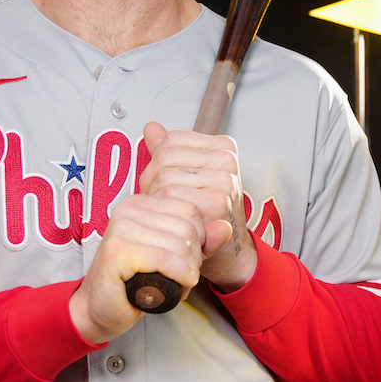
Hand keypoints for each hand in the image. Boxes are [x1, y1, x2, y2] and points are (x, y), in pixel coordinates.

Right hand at [69, 188, 210, 342]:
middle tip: (175, 277)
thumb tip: (225, 227)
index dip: (197, 242)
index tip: (182, 261)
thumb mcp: (174, 258)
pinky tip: (164, 289)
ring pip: (181, 246)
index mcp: (142, 203)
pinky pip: (165, 260)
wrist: (99, 309)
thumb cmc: (134, 283)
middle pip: (189, 228)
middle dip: (192, 260)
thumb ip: (200, 242)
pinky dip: (175, 279)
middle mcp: (129, 209)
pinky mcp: (118, 250)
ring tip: (167, 284)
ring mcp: (121, 227)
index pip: (191, 211)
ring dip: (184, 274)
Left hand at [137, 121, 256, 291]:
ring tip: (172, 211)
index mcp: (223, 148)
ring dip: (157, 198)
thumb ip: (170, 151)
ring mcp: (225, 179)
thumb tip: (152, 128)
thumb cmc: (209, 215)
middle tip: (166, 201)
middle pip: (165, 157)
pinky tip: (176, 220)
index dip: (158, 162)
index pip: (172, 140)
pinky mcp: (218, 201)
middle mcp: (227, 160)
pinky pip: (171, 197)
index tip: (168, 180)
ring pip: (165, 177)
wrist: (228, 253)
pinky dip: (164, 211)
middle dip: (154, 182)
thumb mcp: (189, 177)